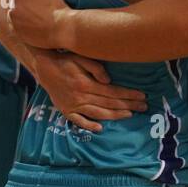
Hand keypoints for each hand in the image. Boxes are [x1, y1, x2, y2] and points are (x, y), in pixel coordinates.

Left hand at [7, 0, 69, 47]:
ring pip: (17, 15)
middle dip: (26, 0)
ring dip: (24, 13)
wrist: (61, 30)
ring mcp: (14, 24)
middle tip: (37, 1)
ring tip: (36, 14)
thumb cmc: (56, 8)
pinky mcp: (19, 35)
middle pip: (17, 2)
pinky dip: (25, 24)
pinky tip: (36, 23)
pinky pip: (20, 26)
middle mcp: (12, 10)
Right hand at [30, 48, 146, 132]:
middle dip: (128, 105)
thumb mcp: (81, 58)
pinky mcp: (66, 110)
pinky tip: (100, 128)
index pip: (113, 91)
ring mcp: (73, 106)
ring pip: (98, 114)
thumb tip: (109, 80)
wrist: (44, 68)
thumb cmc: (66, 60)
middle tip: (143, 106)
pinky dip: (89, 125)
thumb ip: (96, 68)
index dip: (129, 94)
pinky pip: (79, 121)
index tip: (142, 96)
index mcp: (86, 84)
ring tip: (130, 115)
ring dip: (115, 115)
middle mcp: (81, 97)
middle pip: (109, 103)